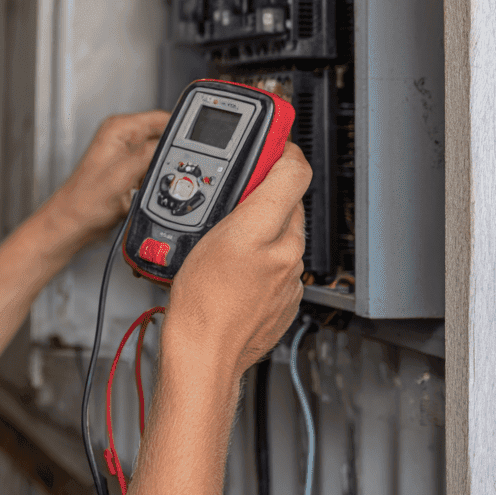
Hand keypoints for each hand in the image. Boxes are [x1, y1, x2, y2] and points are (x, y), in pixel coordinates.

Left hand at [46, 110, 169, 248]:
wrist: (74, 225)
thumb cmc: (84, 202)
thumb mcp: (122, 175)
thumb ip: (148, 156)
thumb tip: (173, 147)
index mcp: (118, 129)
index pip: (161, 118)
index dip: (180, 131)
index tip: (197, 146)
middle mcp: (123, 138)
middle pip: (165, 137)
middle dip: (175, 154)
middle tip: (182, 171)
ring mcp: (128, 155)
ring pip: (162, 156)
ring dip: (168, 169)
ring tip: (162, 183)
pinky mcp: (132, 172)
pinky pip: (156, 171)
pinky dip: (160, 180)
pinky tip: (155, 191)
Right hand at [163, 142, 311, 380]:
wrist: (201, 355)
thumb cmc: (204, 303)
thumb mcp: (223, 231)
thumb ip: (259, 194)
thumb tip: (284, 163)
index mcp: (279, 235)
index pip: (295, 175)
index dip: (280, 151)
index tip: (267, 139)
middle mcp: (288, 259)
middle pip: (279, 206)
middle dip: (255, 194)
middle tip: (224, 194)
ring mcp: (282, 285)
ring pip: (269, 237)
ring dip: (249, 229)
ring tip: (214, 238)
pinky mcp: (272, 305)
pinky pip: (263, 269)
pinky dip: (247, 260)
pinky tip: (221, 268)